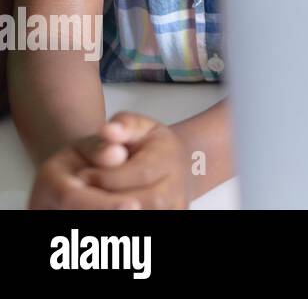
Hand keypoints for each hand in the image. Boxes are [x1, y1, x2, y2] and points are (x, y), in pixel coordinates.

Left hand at [32, 112, 193, 208]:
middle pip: (138, 202)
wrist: (176, 167)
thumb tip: (108, 131)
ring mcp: (174, 209)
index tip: (81, 175)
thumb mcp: (138, 127)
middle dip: (103, 201)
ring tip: (90, 201)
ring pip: (138, 217)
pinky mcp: (170, 220)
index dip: (105, 177)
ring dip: (108, 210)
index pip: (140, 173)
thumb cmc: (150, 147)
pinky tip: (103, 207)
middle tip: (79, 194)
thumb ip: (123, 126)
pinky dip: (115, 222)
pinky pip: (138, 232)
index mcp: (170, 157)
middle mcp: (178, 187)